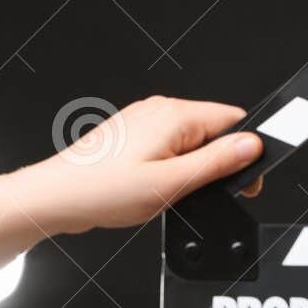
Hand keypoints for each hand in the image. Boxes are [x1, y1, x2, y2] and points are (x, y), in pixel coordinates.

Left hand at [11, 96, 265, 235]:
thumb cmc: (101, 190)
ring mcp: (146, 120)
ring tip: (170, 190)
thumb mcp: (172, 183)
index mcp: (175, 116)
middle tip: (202, 192)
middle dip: (218, 163)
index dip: (246, 152)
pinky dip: (174, 167)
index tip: (243, 181)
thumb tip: (252, 145)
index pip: (234, 120)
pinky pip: (172, 145)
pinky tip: (155, 186)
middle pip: (215, 130)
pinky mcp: (135, 133)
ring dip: (193, 167)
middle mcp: (161, 110)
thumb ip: (217, 163)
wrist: (56, 197)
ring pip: (193, 140)